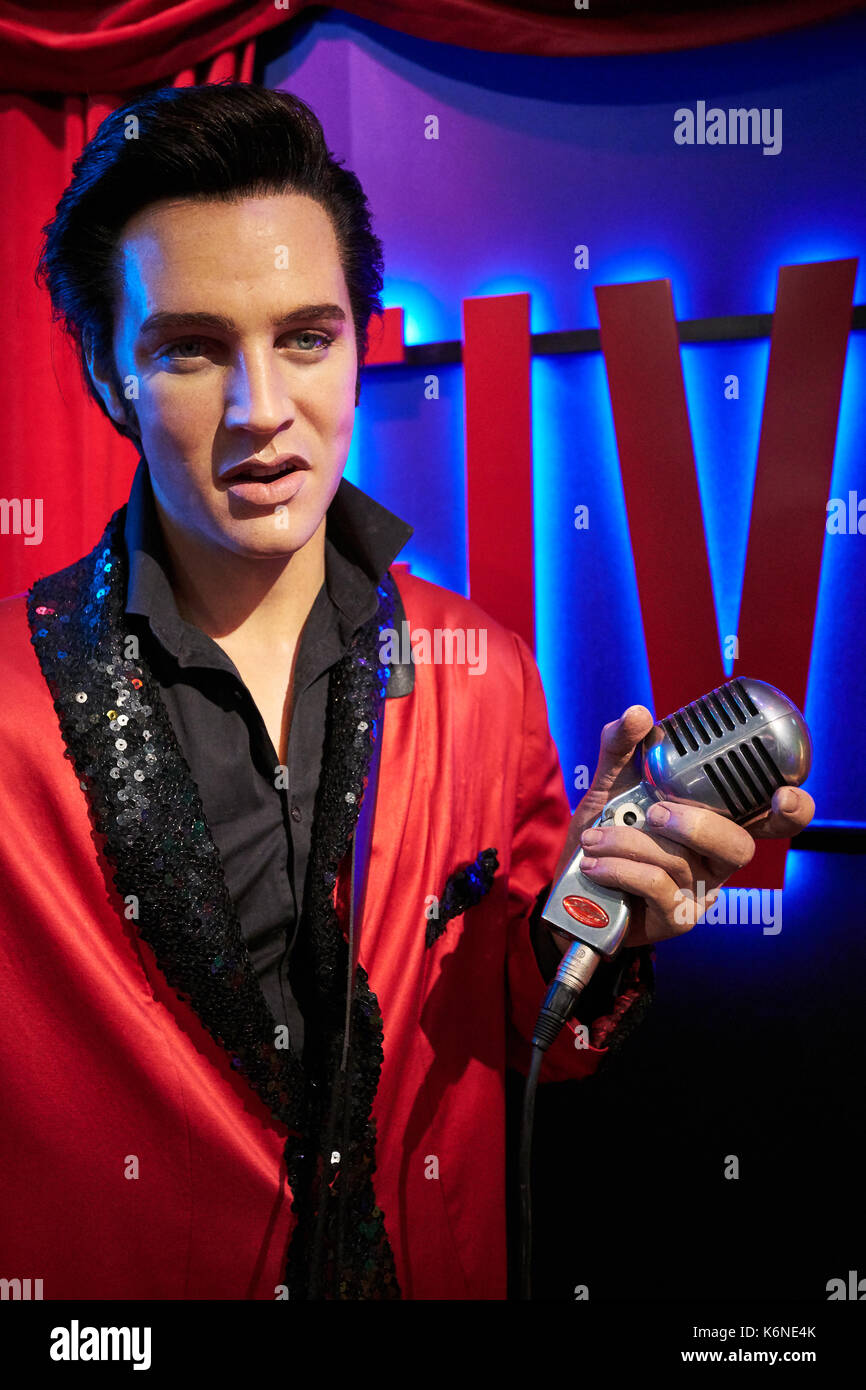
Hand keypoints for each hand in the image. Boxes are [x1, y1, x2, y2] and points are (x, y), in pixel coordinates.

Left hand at [549, 704, 814, 950]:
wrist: (570, 885)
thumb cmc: (604, 834)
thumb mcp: (611, 784)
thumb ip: (623, 748)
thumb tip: (639, 714)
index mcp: (716, 821)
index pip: (775, 820)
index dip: (794, 810)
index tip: (782, 795)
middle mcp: (717, 859)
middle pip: (739, 845)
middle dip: (696, 824)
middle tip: (653, 812)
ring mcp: (701, 891)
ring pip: (683, 862)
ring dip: (631, 844)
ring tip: (595, 838)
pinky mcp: (676, 918)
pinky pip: (658, 887)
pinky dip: (622, 869)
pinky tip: (596, 864)